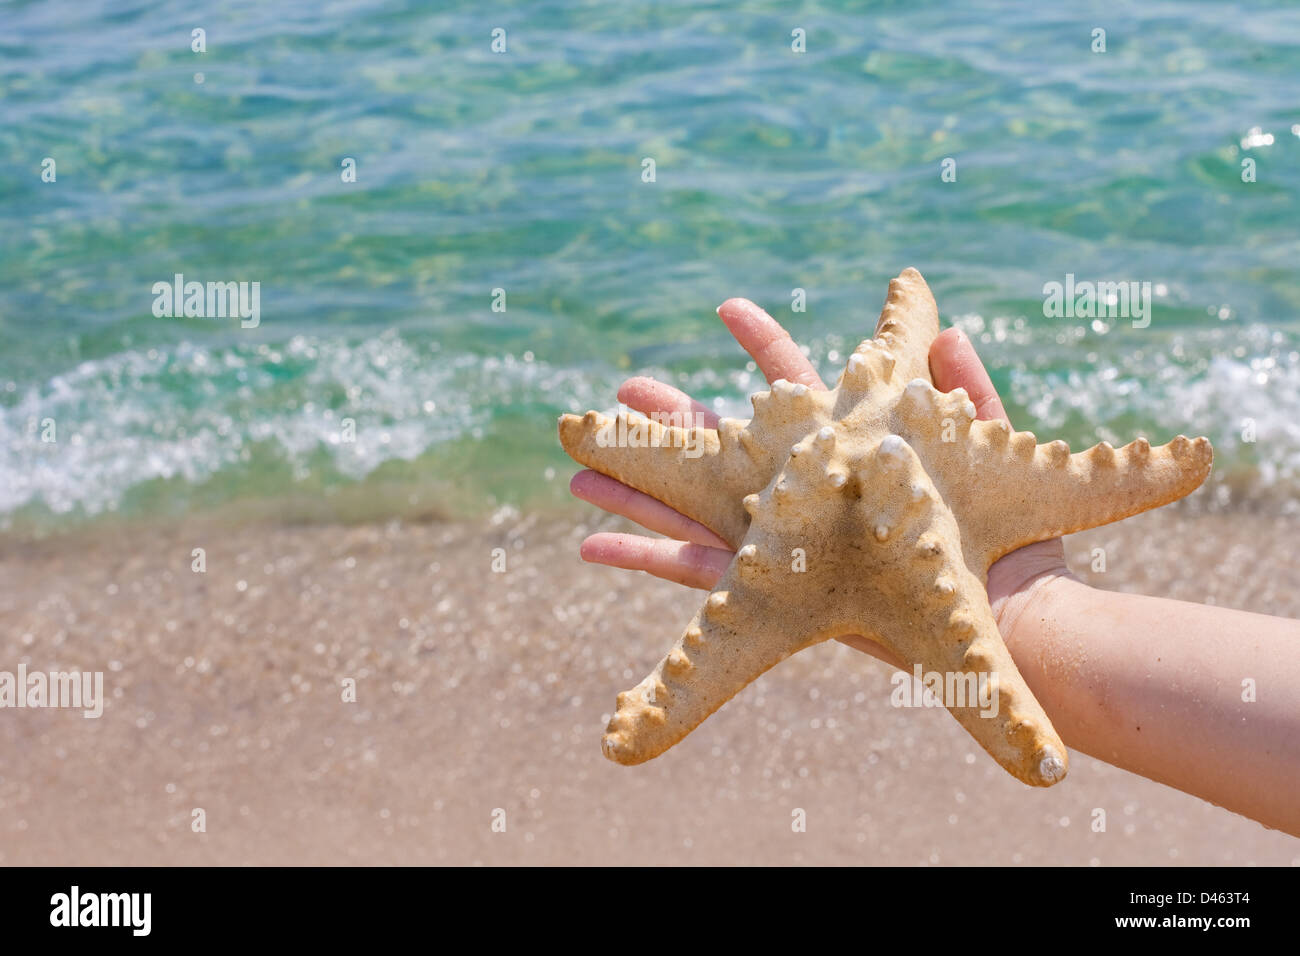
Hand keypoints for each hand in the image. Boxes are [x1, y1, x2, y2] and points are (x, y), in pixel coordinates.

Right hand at [569, 298, 1076, 664]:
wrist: (1014, 624)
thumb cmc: (1010, 542)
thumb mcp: (987, 452)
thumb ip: (968, 393)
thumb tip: (952, 330)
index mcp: (852, 459)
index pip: (798, 392)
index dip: (762, 349)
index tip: (727, 308)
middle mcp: (810, 501)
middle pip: (726, 451)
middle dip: (675, 421)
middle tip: (622, 389)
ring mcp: (788, 546)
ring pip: (697, 509)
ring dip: (640, 489)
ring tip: (578, 470)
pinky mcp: (774, 592)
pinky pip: (697, 574)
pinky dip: (643, 558)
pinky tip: (590, 547)